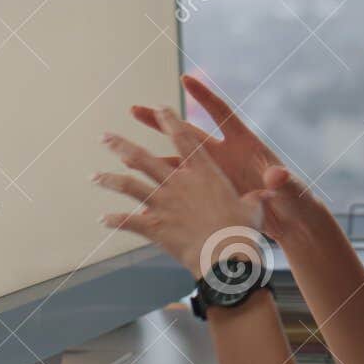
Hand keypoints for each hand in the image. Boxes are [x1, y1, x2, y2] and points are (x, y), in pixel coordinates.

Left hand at [95, 107, 261, 278]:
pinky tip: (103, 220)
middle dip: (122, 145)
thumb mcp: (255, 209)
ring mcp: (163, 203)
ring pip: (129, 185)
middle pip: (144, 158)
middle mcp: (179, 182)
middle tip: (105, 137)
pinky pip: (129, 221)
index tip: (159, 108)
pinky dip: (115, 221)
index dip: (170, 121)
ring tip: (94, 177)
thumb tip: (269, 194)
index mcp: (204, 172)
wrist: (227, 255)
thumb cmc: (243, 230)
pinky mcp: (155, 226)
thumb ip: (256, 199)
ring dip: (110, 180)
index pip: (184, 139)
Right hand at [129, 75, 320, 241]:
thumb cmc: (294, 203)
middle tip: (135, 110)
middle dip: (161, 121)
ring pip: (175, 161)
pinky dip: (159, 189)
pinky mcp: (208, 197)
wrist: (289, 225)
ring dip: (150, 156)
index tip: (185, 78)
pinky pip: (179, 189)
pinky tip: (136, 190)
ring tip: (122, 149)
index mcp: (244, 145)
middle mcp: (223, 156)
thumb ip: (281, 182)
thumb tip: (277, 175)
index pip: (221, 114)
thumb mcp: (288, 192)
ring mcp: (212, 177)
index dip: (205, 97)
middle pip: (187, 134)